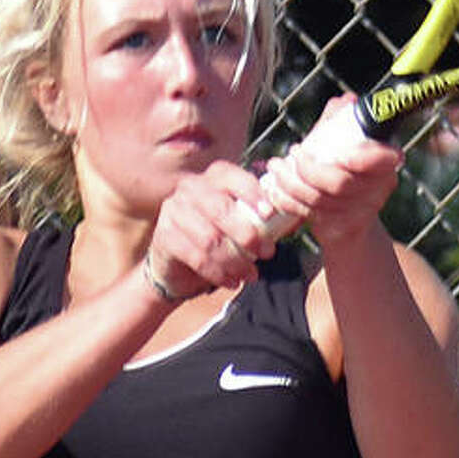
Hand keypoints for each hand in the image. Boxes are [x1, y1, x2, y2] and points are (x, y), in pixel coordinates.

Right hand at [145, 161, 277, 299]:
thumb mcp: (237, 221)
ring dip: (235, 261)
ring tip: (250, 274)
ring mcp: (173, 210)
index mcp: (212, 177)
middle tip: (266, 253)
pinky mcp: (163, 235)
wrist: (175, 263)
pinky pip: (197, 257)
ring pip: (210, 238)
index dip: (251, 193)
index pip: (231, 176)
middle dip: (247, 234)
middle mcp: (190, 188)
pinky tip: (232, 281)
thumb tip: (295, 219)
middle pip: (220, 209)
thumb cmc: (216, 236)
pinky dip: (218, 273)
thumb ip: (260, 217)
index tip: (269, 213)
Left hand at [262, 95, 403, 250]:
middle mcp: (377, 190)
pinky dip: (286, 200)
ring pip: (318, 199)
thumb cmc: (346, 173)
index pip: (380, 159)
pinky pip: (307, 213)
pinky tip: (274, 188)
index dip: (359, 158)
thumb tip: (345, 102)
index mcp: (385, 164)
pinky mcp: (339, 230)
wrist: (351, 223)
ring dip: (290, 182)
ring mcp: (359, 214)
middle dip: (308, 168)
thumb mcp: (344, 146)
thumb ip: (340, 123)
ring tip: (276, 166)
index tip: (336, 153)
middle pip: (339, 183)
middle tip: (293, 152)